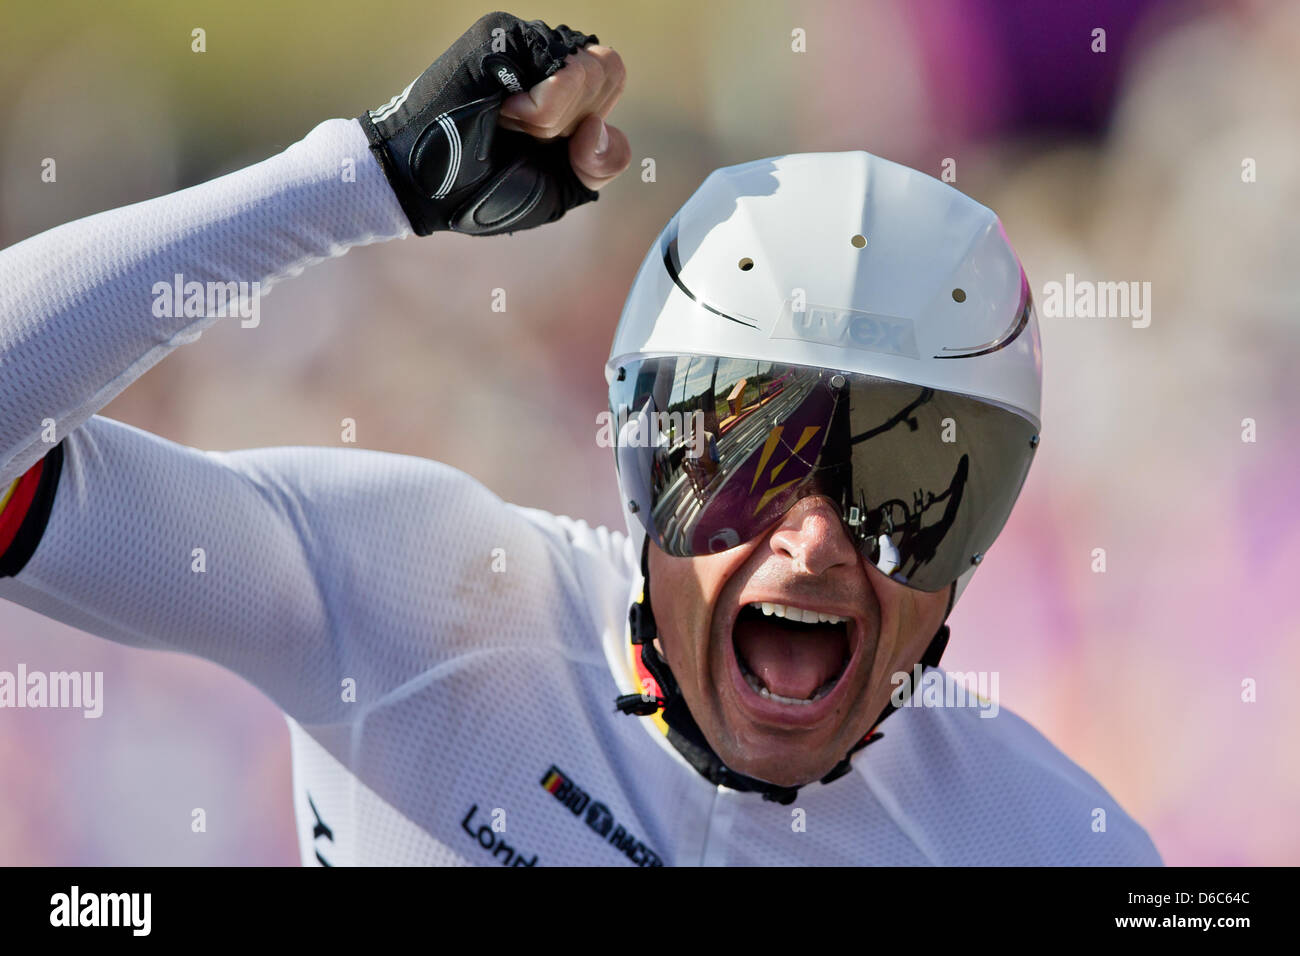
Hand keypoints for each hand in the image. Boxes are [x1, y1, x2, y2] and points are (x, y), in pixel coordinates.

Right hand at [358, 12, 623, 236]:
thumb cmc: (486, 189)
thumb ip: (603, 164)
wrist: (429, 191)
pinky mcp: (499, 38)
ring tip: (506, 125)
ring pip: (586, 72)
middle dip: (573, 122)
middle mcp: (543, 54)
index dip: (593, 121)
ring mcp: (522, 43)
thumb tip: (600, 125)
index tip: (549, 143)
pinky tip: (499, 115)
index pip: (612, 75)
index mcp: (563, 81)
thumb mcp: (563, 189)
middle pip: (608, 68)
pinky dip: (538, 115)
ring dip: (551, 123)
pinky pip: (557, 80)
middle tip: (524, 134)